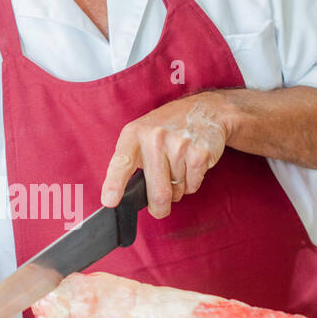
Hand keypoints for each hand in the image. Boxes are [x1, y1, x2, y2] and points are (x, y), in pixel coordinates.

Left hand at [100, 93, 229, 216]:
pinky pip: (192, 186)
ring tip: (179, 167)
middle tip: (159, 209)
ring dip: (177, 189)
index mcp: (134, 134)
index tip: (109, 201)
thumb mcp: (142, 134)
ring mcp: (179, 145)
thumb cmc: (167, 128)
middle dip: (159, 208)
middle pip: (157, 192)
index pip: (121, 162)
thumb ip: (131, 161)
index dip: (114, 184)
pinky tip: (191, 164)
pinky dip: (191, 183)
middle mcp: (155, 138)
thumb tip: (123, 197)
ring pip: (176, 191)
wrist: (206, 108)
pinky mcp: (200, 153)